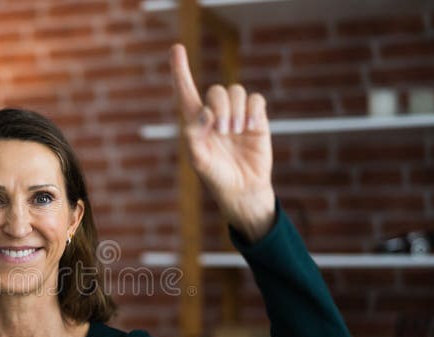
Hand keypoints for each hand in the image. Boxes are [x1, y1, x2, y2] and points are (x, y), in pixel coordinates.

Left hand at [169, 43, 275, 242]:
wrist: (243, 190)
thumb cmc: (216, 178)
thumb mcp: (199, 161)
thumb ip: (195, 136)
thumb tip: (205, 112)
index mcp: (195, 122)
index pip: (185, 91)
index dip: (180, 70)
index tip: (176, 48)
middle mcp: (215, 115)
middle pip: (216, 91)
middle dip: (220, 108)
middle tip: (224, 131)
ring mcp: (236, 115)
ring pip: (236, 91)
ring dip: (236, 111)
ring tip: (236, 132)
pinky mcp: (256, 119)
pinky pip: (255, 99)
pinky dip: (253, 110)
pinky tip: (251, 127)